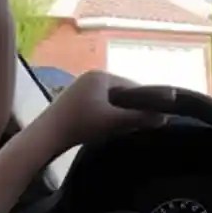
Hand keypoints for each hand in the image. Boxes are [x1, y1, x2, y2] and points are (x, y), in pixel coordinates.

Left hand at [34, 71, 164, 152]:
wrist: (46, 137)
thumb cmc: (81, 125)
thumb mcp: (114, 122)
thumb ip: (140, 118)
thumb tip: (165, 118)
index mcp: (101, 75)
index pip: (133, 86)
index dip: (146, 102)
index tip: (155, 117)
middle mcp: (91, 76)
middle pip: (121, 92)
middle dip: (131, 107)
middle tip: (140, 125)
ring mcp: (80, 87)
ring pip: (110, 100)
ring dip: (119, 112)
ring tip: (124, 128)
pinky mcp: (73, 99)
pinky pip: (99, 104)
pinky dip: (106, 114)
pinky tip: (106, 127)